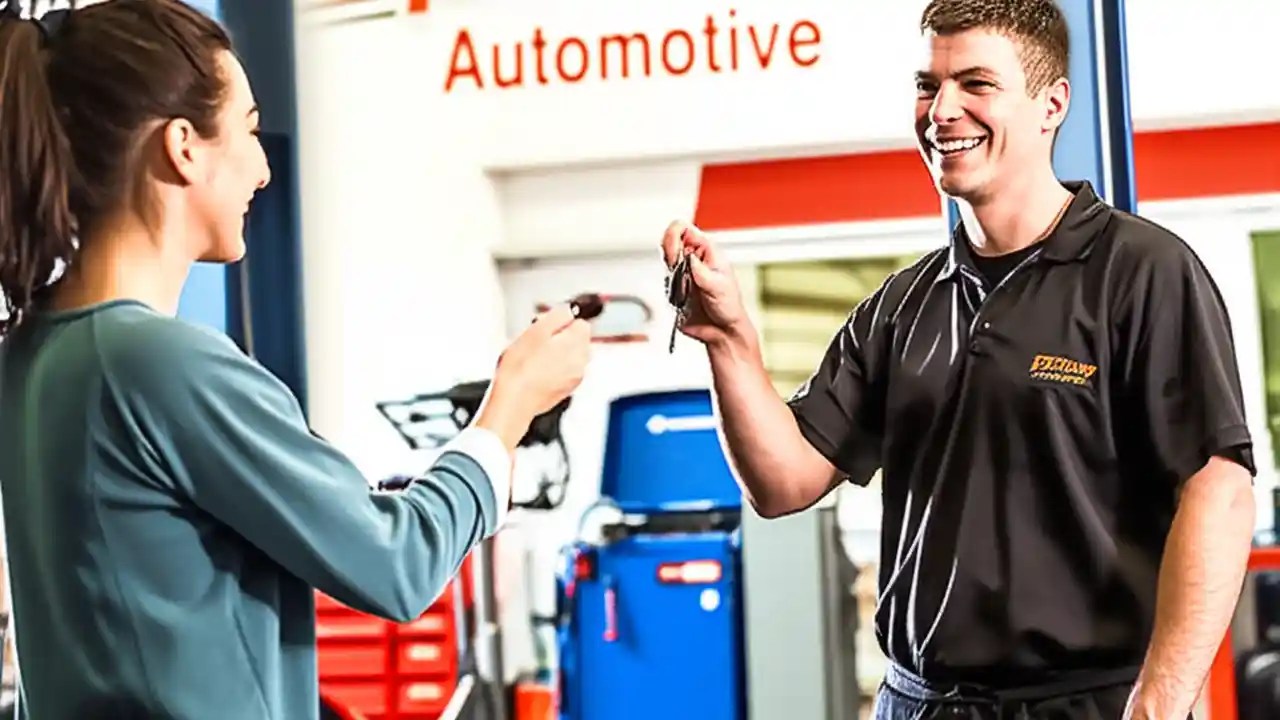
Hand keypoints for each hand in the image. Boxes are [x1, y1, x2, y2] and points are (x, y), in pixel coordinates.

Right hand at [478, 305, 591, 448]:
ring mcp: (574, 378)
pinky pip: (562, 372)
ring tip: (532, 359)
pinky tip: (534, 372)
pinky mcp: (565, 390)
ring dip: (554, 354)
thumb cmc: (520, 369)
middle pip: (575, 340)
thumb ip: (558, 315)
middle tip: (535, 343)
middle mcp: (581, 362)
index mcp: (577, 344)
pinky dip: (551, 370)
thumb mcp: (536, 330)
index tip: (545, 327)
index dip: (560, 322)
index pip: (581, 323)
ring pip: (568, 356)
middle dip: (558, 338)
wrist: (513, 402)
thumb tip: (569, 311)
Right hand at [660, 220, 750, 345]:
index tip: (675, 255)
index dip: (673, 237)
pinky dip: (670, 292)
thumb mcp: (719, 287)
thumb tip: (688, 257)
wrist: (722, 331)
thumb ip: (701, 272)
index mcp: (706, 250)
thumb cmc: (729, 307)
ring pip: (663, 265)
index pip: (681, 228)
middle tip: (683, 276)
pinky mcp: (674, 288)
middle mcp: (693, 259)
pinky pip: (663, 284)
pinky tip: (684, 299)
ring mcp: (682, 273)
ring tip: (689, 291)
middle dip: (671, 261)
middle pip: (667, 244)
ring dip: (672, 280)